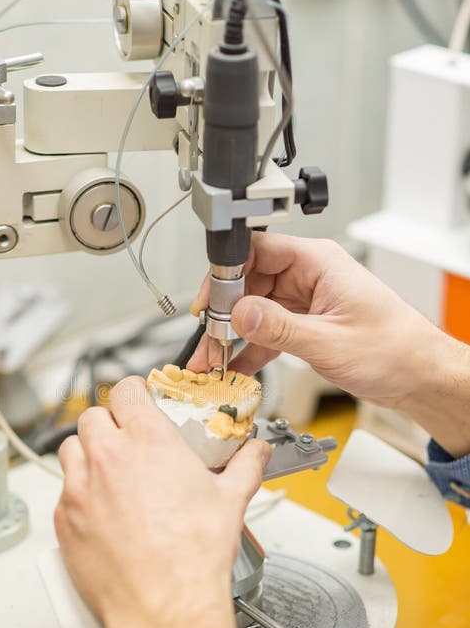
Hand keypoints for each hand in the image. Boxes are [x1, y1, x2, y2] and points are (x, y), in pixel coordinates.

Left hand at [54, 377, 269, 627]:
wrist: (164, 605)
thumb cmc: (193, 556)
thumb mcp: (231, 501)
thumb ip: (245, 465)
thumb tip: (256, 452)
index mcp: (148, 441)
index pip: (125, 391)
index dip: (132, 392)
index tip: (138, 400)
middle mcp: (108, 457)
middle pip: (91, 416)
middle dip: (107, 423)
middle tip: (125, 440)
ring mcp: (80, 488)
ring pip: (70, 449)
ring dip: (87, 453)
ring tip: (108, 473)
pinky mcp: (64, 519)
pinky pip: (63, 491)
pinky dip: (78, 493)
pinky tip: (101, 511)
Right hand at [190, 233, 469, 457]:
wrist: (420, 376)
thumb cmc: (394, 349)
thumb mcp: (329, 341)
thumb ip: (279, 328)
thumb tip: (240, 313)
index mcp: (318, 262)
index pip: (258, 251)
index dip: (226, 274)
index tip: (209, 302)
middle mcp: (309, 276)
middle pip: (249, 281)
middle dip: (224, 312)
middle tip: (207, 340)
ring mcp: (306, 300)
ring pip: (255, 309)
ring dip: (232, 335)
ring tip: (210, 358)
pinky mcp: (306, 324)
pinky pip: (268, 331)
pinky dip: (250, 349)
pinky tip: (233, 367)